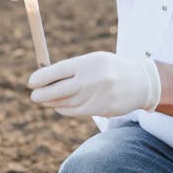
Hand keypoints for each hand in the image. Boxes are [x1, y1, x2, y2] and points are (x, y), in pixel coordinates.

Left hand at [27, 51, 161, 117]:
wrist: (141, 81)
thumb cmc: (110, 68)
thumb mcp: (93, 60)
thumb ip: (72, 69)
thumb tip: (44, 78)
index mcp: (88, 62)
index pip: (58, 70)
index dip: (41, 78)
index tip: (31, 82)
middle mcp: (92, 79)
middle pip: (59, 90)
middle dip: (42, 94)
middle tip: (34, 96)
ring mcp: (98, 95)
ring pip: (67, 103)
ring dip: (53, 103)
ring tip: (45, 100)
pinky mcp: (103, 109)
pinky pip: (77, 111)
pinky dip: (65, 110)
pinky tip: (59, 107)